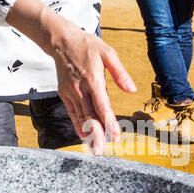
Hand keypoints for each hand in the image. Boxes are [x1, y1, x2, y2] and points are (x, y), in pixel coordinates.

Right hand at [51, 24, 136, 156]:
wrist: (61, 41)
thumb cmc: (86, 45)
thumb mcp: (108, 53)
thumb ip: (119, 73)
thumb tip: (131, 89)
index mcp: (93, 79)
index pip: (102, 106)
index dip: (109, 123)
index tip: (115, 136)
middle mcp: (80, 89)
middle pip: (90, 116)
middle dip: (96, 135)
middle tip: (101, 151)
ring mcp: (71, 92)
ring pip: (80, 117)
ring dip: (88, 134)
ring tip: (94, 149)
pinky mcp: (64, 93)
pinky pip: (72, 112)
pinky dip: (77, 124)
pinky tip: (83, 135)